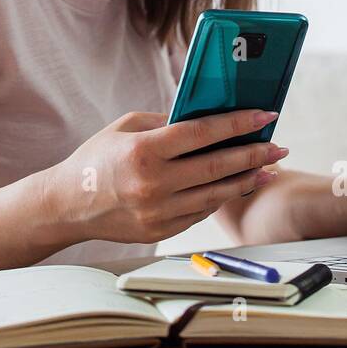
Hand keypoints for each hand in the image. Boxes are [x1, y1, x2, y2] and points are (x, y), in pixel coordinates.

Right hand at [41, 109, 290, 244]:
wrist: (67, 205)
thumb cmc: (96, 159)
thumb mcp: (125, 128)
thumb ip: (164, 122)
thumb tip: (205, 118)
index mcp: (144, 150)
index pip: (202, 133)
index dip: (238, 123)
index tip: (265, 116)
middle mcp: (153, 183)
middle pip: (216, 166)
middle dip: (253, 154)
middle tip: (279, 146)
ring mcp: (157, 211)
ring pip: (215, 195)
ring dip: (245, 180)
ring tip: (268, 168)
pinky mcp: (159, 231)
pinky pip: (199, 213)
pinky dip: (220, 198)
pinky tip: (236, 186)